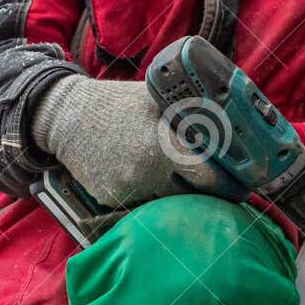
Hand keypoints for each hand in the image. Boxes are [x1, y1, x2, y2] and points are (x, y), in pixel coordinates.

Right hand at [32, 76, 229, 208]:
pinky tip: (143, 177)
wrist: (66, 117)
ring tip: (174, 177)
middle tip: (214, 187)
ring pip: (167, 204)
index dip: (228, 185)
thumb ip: (190, 112)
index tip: (238, 186)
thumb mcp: (155, 98)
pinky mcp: (113, 201)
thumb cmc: (117, 104)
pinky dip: (149, 196)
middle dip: (205, 194)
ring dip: (177, 196)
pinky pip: (142, 206)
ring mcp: (128, 191)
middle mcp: (147, 173)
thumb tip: (232, 123)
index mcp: (164, 145)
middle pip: (193, 197)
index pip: (211, 178)